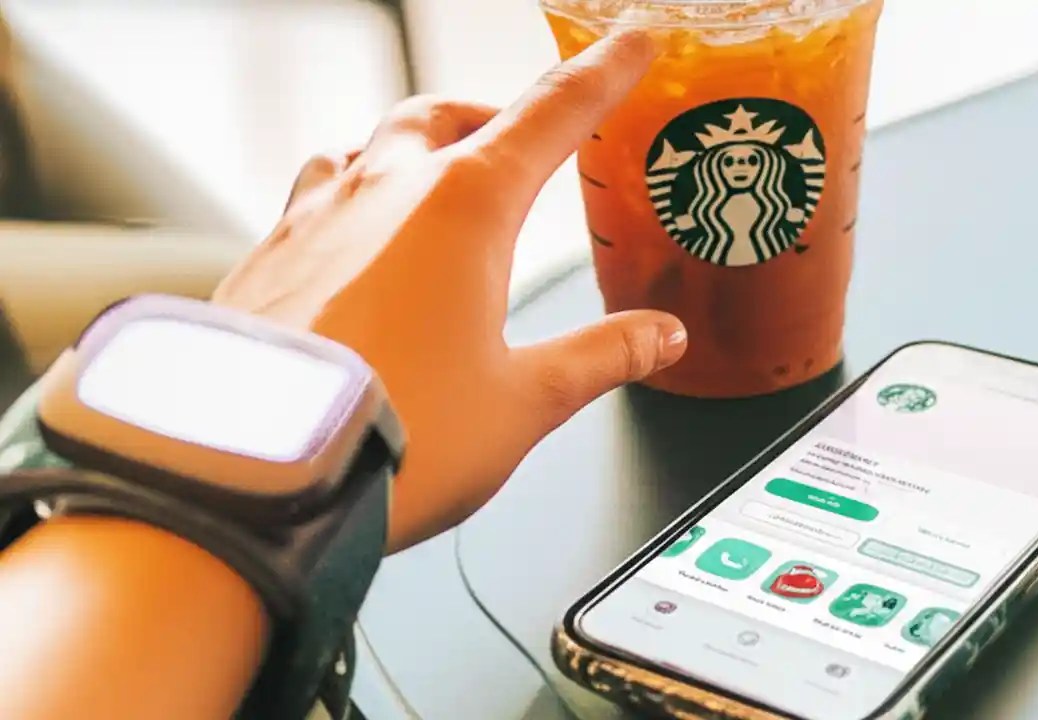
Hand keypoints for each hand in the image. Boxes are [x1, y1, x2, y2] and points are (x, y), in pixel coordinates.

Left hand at [212, 32, 685, 552]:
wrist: (259, 474)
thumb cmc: (400, 439)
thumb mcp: (524, 402)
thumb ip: (600, 356)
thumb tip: (658, 336)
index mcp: (467, 209)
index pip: (554, 115)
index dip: (603, 73)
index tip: (630, 41)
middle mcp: (386, 191)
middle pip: (450, 117)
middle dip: (495, 118)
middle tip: (524, 142)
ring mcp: (315, 217)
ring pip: (372, 145)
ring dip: (414, 150)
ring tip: (435, 186)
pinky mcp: (265, 257)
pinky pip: (313, 197)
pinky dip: (351, 201)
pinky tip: (354, 245)